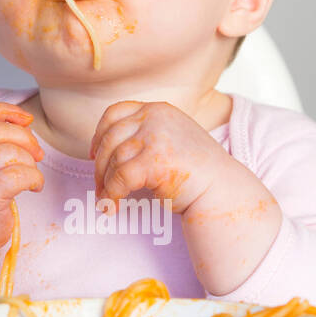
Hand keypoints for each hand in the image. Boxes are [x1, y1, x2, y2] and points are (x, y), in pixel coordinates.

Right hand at [0, 102, 44, 252]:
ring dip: (31, 162)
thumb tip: (23, 121)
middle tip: (37, 154)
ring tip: (32, 175)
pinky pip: (19, 175)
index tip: (25, 119)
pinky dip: (34, 179)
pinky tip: (34, 187)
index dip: (5, 110)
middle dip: (25, 138)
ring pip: (10, 152)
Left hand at [88, 100, 225, 213]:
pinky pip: (119, 179)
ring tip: (107, 201)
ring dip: (104, 184)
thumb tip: (103, 151)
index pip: (115, 113)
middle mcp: (155, 117)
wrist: (221, 190)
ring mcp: (154, 137)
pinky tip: (113, 207)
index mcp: (158, 109)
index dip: (99, 134)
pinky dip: (111, 195)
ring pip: (112, 159)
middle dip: (100, 166)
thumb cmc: (196, 172)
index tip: (94, 154)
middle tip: (99, 187)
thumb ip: (144, 135)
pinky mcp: (153, 161)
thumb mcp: (170, 139)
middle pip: (109, 138)